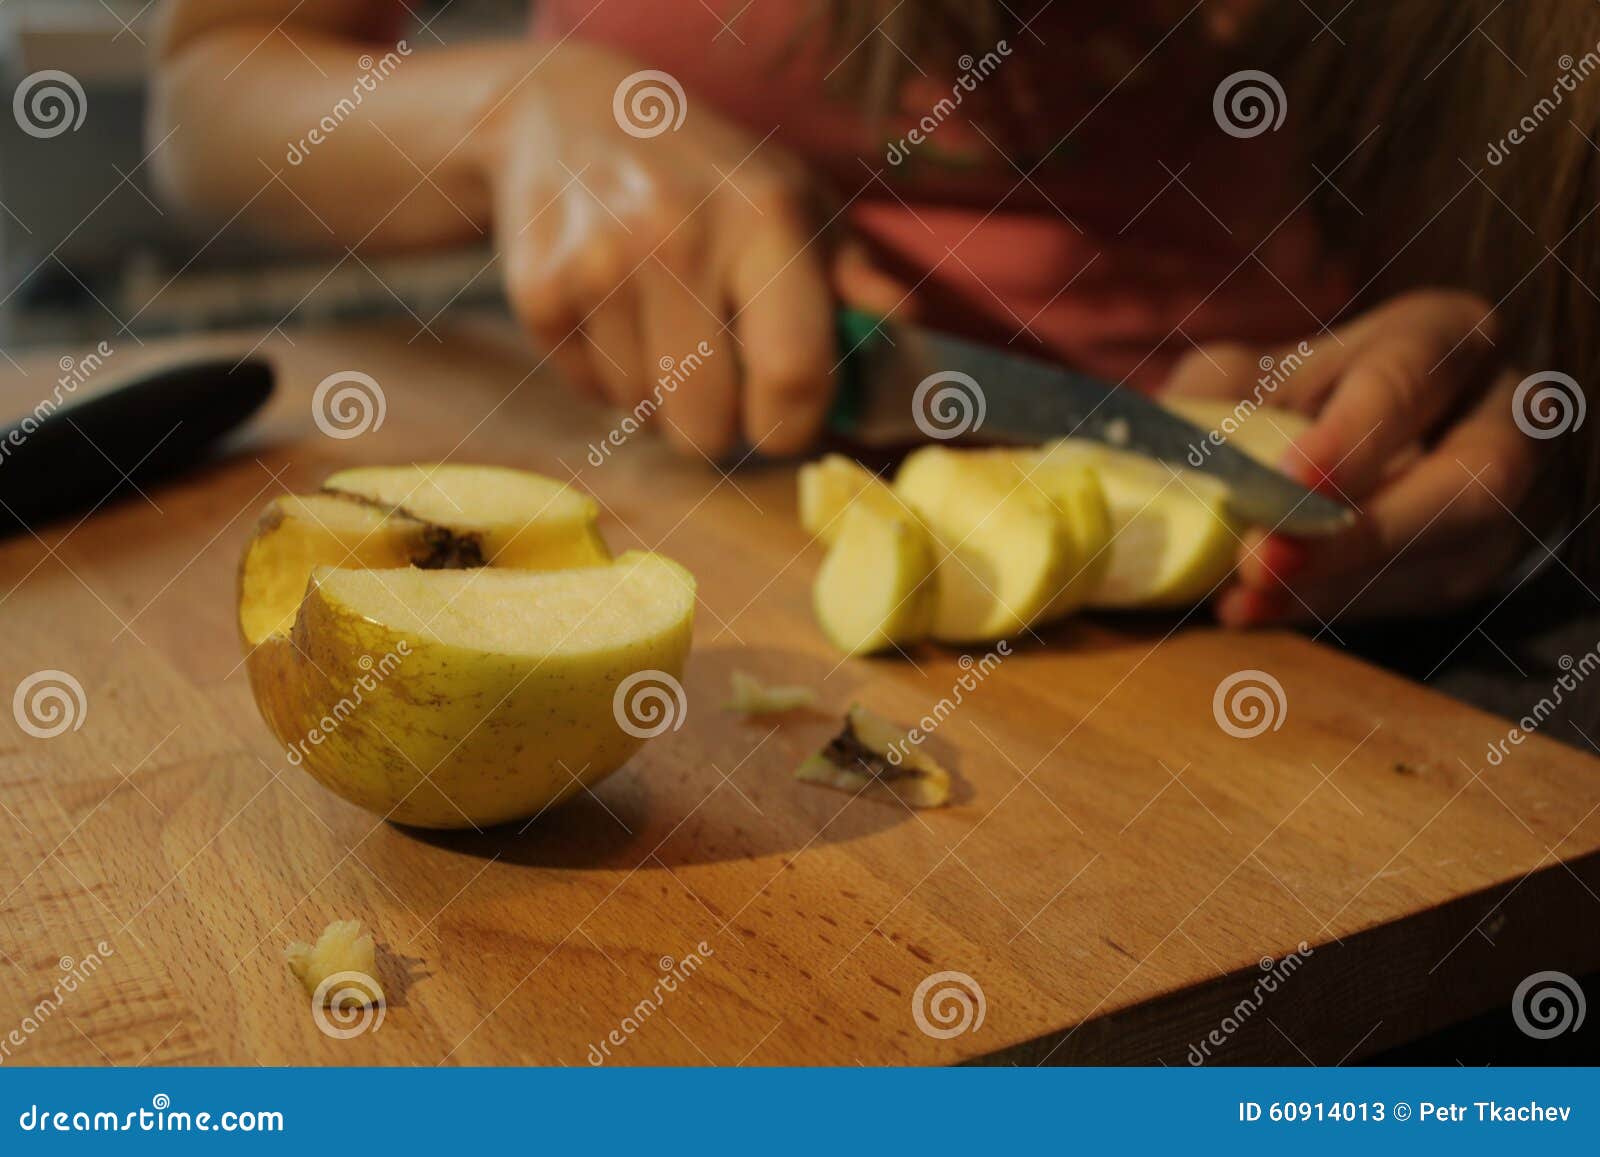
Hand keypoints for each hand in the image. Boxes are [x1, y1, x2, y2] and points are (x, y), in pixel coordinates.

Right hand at [469, 42, 904, 457]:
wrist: (570, 113)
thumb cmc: (712, 177)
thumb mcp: (796, 200)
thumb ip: (853, 273)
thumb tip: (904, 327)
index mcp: (765, 217)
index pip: (794, 375)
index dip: (795, 426)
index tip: (788, 420)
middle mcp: (679, 237)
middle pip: (707, 426)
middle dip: (721, 424)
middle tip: (721, 378)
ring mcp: (599, 264)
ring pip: (644, 416)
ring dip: (660, 396)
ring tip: (662, 326)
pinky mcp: (539, 290)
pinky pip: (590, 393)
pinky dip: (607, 375)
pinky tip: (614, 315)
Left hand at [1162, 290, 1552, 626]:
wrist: (1359, 443)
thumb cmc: (1298, 395)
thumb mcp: (1255, 372)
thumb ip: (1216, 395)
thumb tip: (1163, 443)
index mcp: (1442, 338)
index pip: (1411, 380)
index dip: (1354, 435)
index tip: (1290, 479)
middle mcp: (1499, 418)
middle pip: (1467, 483)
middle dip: (1360, 533)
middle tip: (1261, 564)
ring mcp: (1500, 504)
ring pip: (1447, 554)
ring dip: (1339, 586)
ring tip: (1244, 599)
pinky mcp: (1470, 569)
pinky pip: (1411, 598)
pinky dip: (1329, 609)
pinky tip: (1257, 611)